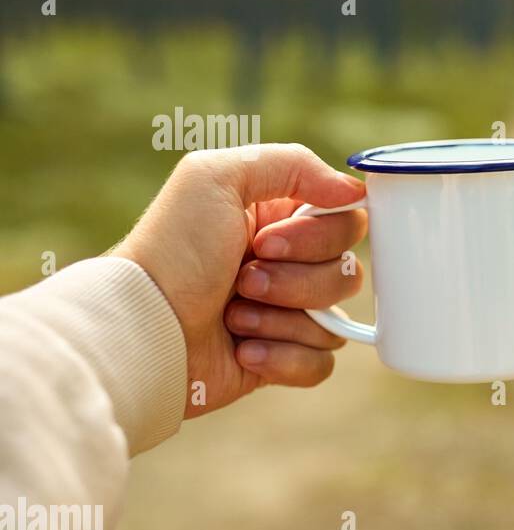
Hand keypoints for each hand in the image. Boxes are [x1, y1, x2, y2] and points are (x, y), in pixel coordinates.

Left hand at [112, 144, 366, 417]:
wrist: (142, 328)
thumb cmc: (171, 251)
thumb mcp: (215, 176)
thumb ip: (293, 164)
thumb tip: (354, 191)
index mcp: (279, 219)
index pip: (347, 222)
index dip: (317, 237)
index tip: (264, 241)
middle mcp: (288, 265)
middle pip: (347, 274)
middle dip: (295, 281)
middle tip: (243, 280)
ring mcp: (286, 315)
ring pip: (335, 322)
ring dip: (281, 319)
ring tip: (233, 315)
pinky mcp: (280, 360)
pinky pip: (321, 365)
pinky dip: (283, 359)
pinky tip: (242, 349)